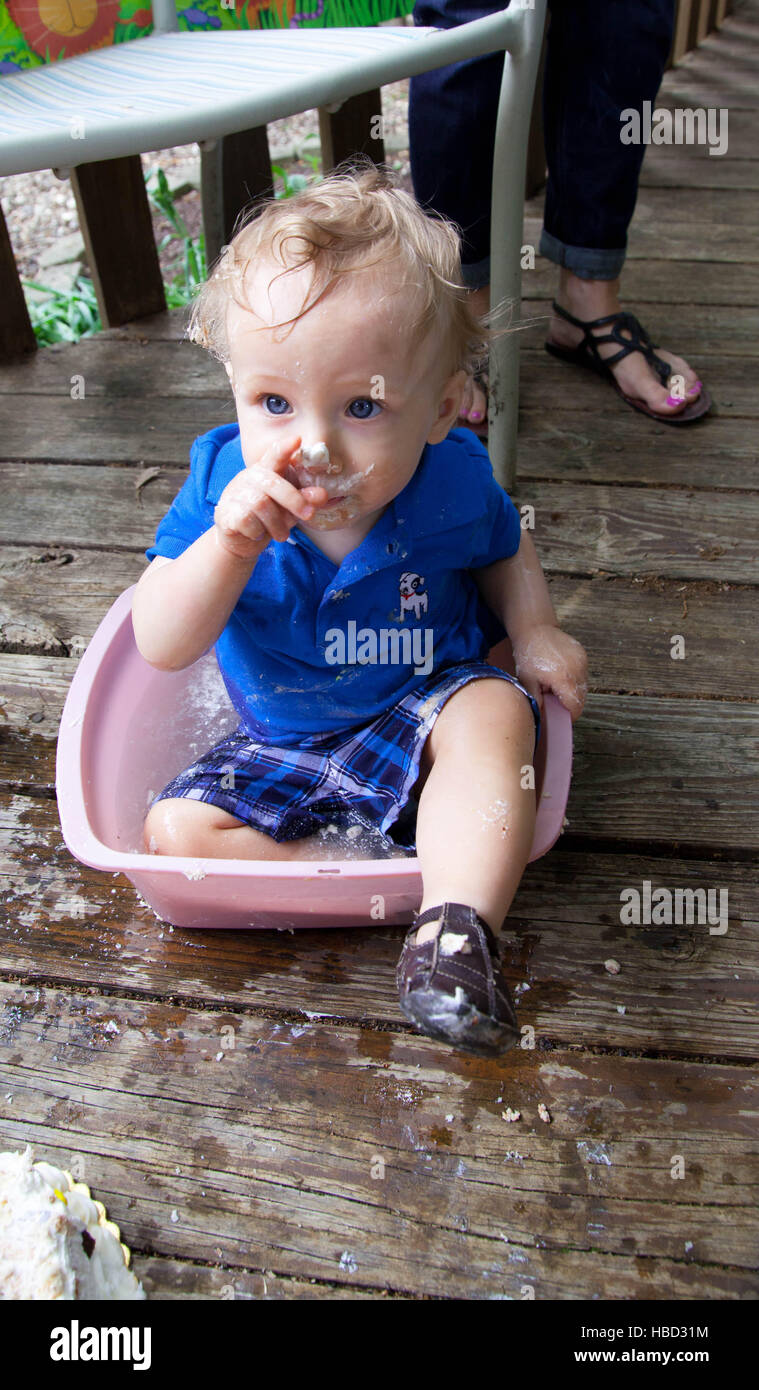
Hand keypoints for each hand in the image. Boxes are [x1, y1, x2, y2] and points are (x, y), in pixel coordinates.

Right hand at [213, 436, 327, 559]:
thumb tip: (323, 495)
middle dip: (294, 500)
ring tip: (281, 534)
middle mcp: (248, 478)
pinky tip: (258, 533)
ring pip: (261, 505)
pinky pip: (246, 521)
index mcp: (266, 471)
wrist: (240, 540)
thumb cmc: (267, 517)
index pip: (274, 455)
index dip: (284, 448)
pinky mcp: (225, 513)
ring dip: (277, 524)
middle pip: (273, 483)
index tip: (297, 439)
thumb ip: (304, 499)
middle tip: (309, 515)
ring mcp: (234, 494)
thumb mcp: (289, 507)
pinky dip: (258, 531)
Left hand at [511, 623, 587, 721]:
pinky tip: (560, 674)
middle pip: (581, 698)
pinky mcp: (583, 655)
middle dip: (570, 703)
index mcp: (564, 679)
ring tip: (555, 685)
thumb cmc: (529, 655)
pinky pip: (582, 674)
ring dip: (572, 691)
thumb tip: (541, 717)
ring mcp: (582, 661)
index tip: (561, 717)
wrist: (534, 630)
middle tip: (555, 701)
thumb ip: (536, 701)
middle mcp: (577, 670)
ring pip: (583, 686)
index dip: (569, 715)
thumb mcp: (527, 681)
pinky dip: (574, 679)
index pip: (575, 706)